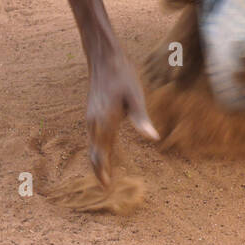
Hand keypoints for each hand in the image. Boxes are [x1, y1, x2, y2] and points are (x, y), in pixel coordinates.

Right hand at [85, 43, 158, 185]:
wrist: (104, 58)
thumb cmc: (123, 75)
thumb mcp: (136, 96)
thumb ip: (142, 119)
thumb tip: (153, 138)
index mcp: (105, 121)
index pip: (101, 153)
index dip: (103, 170)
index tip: (106, 187)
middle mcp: (94, 121)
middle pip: (93, 152)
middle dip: (98, 169)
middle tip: (105, 185)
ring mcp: (91, 116)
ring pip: (91, 144)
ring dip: (97, 159)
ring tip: (105, 171)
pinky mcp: (91, 111)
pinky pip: (92, 135)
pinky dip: (96, 147)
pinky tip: (104, 148)